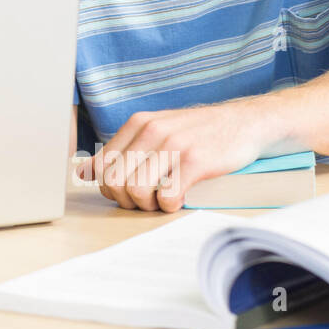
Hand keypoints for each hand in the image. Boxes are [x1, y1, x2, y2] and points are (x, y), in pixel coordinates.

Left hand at [82, 104, 267, 212]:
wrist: (245, 121)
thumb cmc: (198, 132)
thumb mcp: (157, 129)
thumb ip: (123, 148)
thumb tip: (83, 173)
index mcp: (138, 123)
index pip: (101, 166)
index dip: (109, 189)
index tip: (128, 192)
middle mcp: (151, 131)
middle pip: (114, 182)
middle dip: (126, 200)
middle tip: (147, 201)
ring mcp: (174, 144)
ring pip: (136, 191)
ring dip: (148, 206)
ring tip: (162, 200)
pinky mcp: (196, 161)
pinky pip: (167, 196)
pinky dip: (169, 207)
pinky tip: (179, 199)